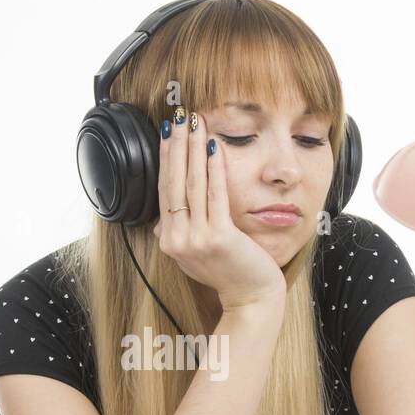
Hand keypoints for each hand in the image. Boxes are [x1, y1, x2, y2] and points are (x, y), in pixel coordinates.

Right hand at [153, 107, 284, 310]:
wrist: (249, 298)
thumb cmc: (227, 273)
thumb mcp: (193, 253)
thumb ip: (179, 231)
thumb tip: (165, 215)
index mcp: (168, 240)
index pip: (164, 190)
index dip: (166, 158)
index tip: (167, 131)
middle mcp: (176, 240)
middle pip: (174, 182)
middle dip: (176, 145)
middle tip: (178, 116)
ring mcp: (196, 240)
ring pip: (192, 185)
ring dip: (194, 149)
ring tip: (196, 122)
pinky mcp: (219, 238)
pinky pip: (215, 195)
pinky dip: (214, 168)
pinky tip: (214, 147)